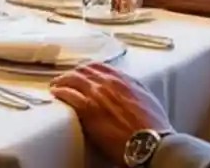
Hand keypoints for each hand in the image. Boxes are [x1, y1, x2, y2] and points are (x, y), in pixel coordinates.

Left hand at [50, 62, 173, 161]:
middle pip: (84, 70)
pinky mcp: (88, 109)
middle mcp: (109, 82)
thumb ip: (134, 90)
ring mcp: (97, 94)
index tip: (83, 74)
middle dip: (73, 74)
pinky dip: (59, 91)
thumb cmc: (154, 127)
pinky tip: (55, 93)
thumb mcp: (148, 100)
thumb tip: (127, 89)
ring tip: (56, 85)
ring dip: (62, 81)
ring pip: (73, 79)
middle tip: (66, 80)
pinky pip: (68, 94)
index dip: (88, 70)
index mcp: (124, 80)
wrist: (150, 142)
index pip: (100, 66)